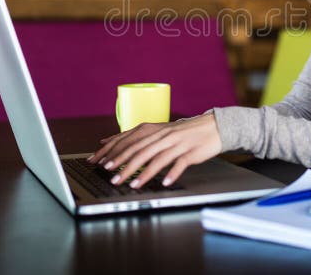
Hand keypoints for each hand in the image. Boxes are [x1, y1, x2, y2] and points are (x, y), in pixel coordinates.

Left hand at [86, 112, 221, 188]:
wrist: (212, 127)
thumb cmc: (182, 132)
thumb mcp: (158, 131)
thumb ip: (134, 137)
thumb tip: (107, 141)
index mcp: (153, 130)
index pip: (128, 140)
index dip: (112, 151)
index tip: (98, 162)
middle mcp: (163, 135)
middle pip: (140, 150)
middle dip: (123, 164)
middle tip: (111, 176)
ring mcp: (177, 144)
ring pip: (157, 158)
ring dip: (144, 172)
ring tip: (132, 184)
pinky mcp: (191, 152)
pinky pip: (180, 163)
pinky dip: (172, 173)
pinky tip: (164, 182)